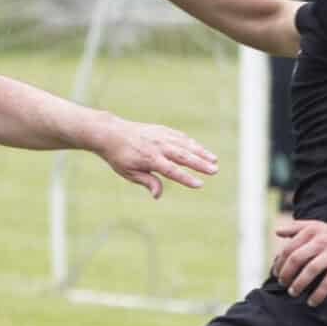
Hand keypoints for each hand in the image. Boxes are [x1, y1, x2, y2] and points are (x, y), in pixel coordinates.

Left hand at [98, 118, 218, 199]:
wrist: (112, 133)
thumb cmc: (120, 157)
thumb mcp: (128, 172)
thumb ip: (146, 182)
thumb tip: (158, 195)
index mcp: (149, 159)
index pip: (171, 171)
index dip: (186, 178)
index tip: (199, 184)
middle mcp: (158, 146)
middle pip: (183, 156)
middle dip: (200, 164)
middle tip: (215, 171)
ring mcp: (161, 136)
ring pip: (185, 145)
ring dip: (201, 152)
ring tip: (214, 161)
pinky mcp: (163, 130)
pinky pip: (181, 137)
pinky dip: (192, 144)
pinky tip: (202, 150)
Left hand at [271, 218, 326, 305]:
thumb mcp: (317, 226)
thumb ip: (296, 228)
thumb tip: (277, 231)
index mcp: (310, 232)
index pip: (288, 249)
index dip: (279, 264)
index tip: (276, 274)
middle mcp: (320, 241)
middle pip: (295, 259)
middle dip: (286, 274)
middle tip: (283, 284)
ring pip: (310, 270)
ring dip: (298, 284)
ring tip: (293, 293)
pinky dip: (318, 294)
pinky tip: (312, 302)